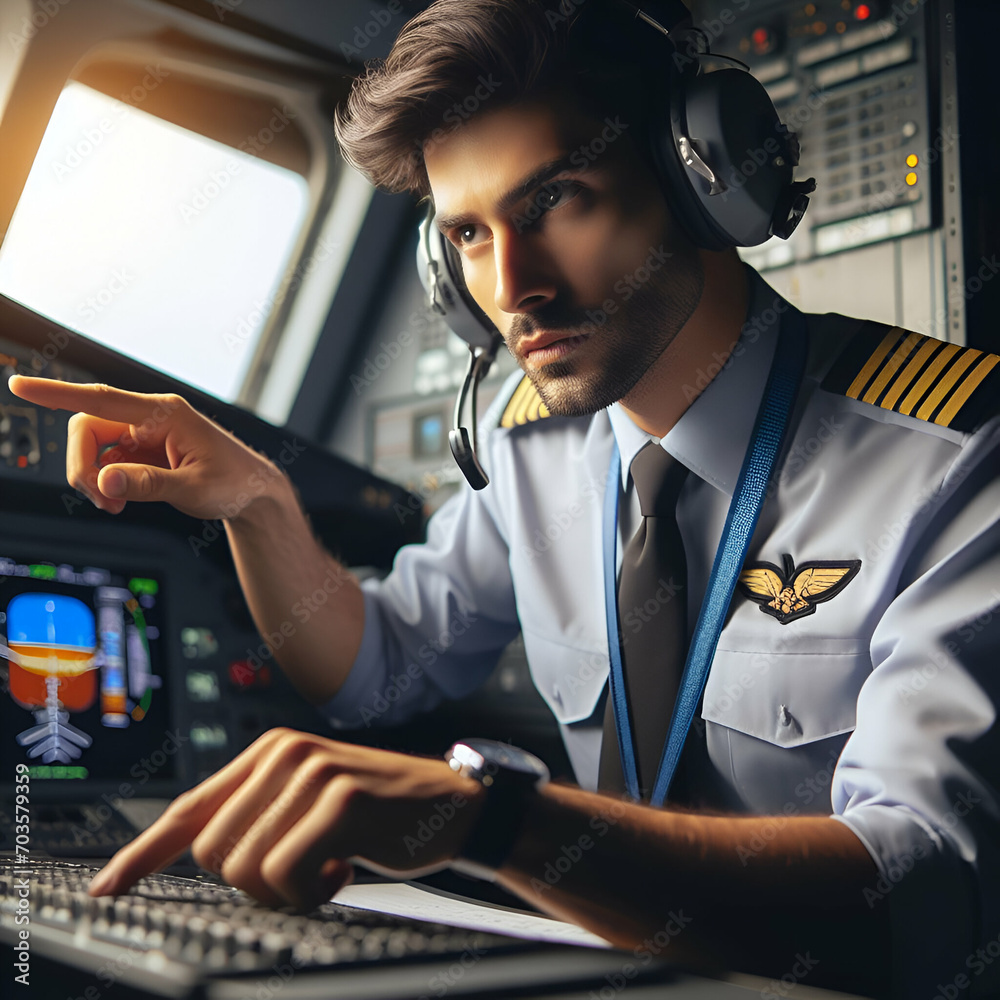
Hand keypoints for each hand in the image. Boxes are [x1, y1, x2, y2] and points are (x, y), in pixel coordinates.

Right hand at [7, 376, 279, 518]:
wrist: (254, 492)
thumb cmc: (233, 483)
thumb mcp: (191, 489)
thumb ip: (146, 484)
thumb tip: (103, 482)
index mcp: (164, 414)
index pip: (101, 400)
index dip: (57, 393)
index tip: (20, 386)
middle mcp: (151, 417)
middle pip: (86, 428)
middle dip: (81, 466)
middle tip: (100, 500)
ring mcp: (145, 433)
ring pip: (93, 447)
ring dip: (92, 478)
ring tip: (113, 506)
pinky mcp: (143, 450)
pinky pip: (106, 460)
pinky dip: (104, 482)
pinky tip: (119, 501)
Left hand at [87, 729, 484, 909]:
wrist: (451, 806)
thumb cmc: (379, 815)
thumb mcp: (312, 804)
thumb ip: (261, 818)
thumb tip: (204, 857)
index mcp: (271, 753)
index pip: (192, 807)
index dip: (145, 852)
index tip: (109, 886)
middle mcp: (284, 754)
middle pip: (213, 853)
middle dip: (253, 882)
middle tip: (304, 872)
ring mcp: (312, 773)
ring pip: (247, 869)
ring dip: (289, 890)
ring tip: (330, 867)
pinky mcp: (340, 801)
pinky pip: (287, 876)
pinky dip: (313, 892)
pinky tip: (346, 869)